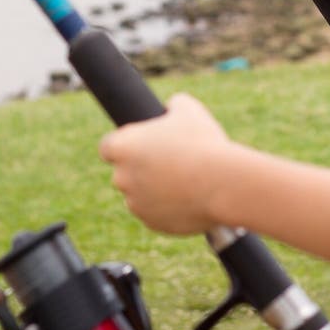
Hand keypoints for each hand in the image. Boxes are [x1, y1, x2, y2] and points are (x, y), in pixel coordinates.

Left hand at [99, 94, 230, 234]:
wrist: (223, 183)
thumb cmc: (203, 142)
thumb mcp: (187, 108)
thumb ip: (172, 104)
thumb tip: (171, 106)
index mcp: (122, 147)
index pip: (107, 147)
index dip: (123, 145)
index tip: (139, 145)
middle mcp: (122, 177)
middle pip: (123, 172)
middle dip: (139, 168)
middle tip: (166, 161)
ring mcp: (136, 203)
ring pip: (138, 195)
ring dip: (152, 189)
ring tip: (181, 179)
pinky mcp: (153, 224)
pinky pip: (154, 214)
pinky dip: (165, 208)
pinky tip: (186, 197)